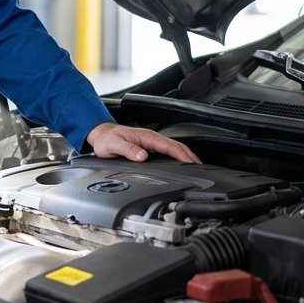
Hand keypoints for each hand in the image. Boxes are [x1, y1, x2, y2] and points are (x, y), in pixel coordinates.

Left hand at [85, 122, 200, 163]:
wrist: (101, 134)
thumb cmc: (106, 140)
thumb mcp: (113, 145)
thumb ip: (128, 149)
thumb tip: (142, 156)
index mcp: (146, 137)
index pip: (169, 146)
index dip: (182, 155)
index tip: (193, 163)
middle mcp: (151, 138)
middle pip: (176, 146)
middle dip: (190, 156)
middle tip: (202, 167)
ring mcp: (151, 142)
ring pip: (173, 148)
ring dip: (186, 156)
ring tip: (196, 167)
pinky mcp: (149, 146)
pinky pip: (167, 151)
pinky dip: (177, 156)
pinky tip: (180, 163)